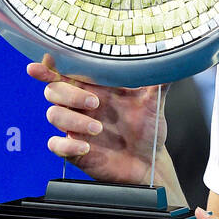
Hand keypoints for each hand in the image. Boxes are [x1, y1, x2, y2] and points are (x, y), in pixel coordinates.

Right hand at [26, 52, 169, 185]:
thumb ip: (158, 78)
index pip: (65, 71)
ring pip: (53, 114)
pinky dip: (67, 144)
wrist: (150, 162)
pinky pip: (55, 144)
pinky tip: (86, 147)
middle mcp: (80, 106)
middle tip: (95, 103)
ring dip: (73, 119)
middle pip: (53, 90)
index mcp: (94, 88)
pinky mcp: (74, 150)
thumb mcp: (154, 100)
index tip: (45, 60)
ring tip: (98, 128)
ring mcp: (75, 127)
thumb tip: (173, 57)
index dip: (50, 65)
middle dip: (70, 94)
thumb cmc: (148, 128)